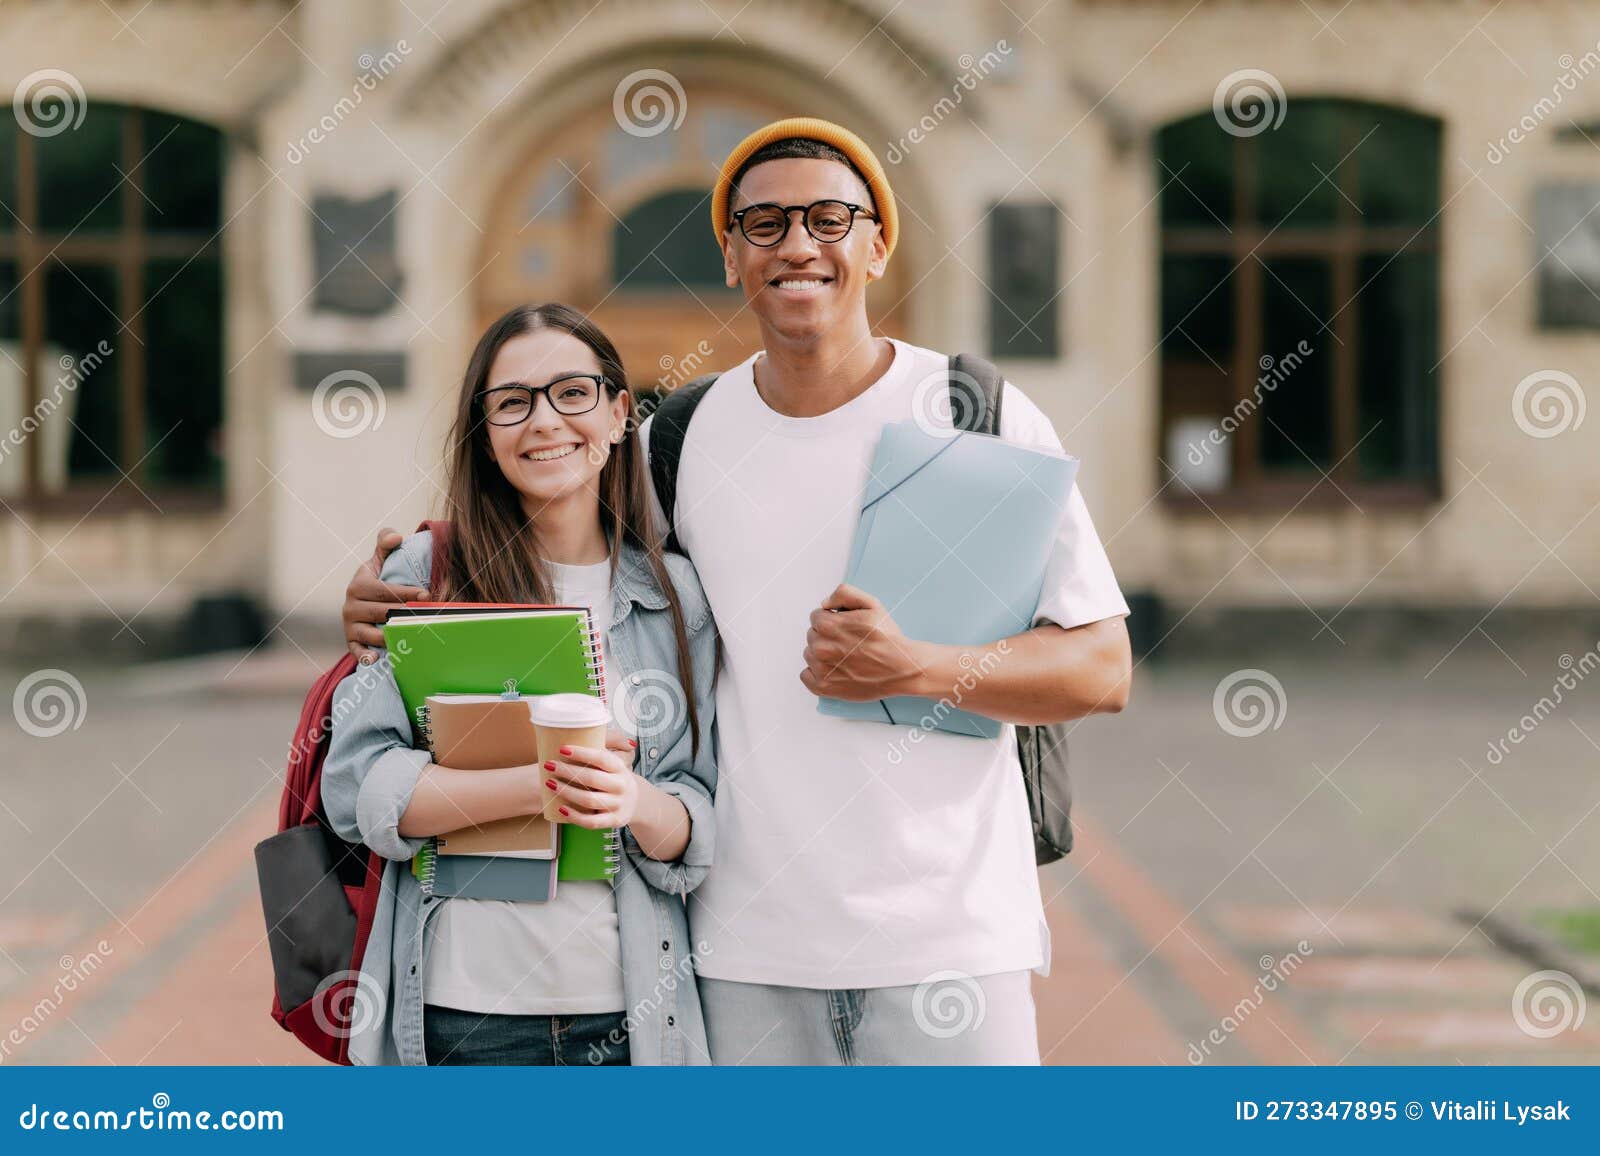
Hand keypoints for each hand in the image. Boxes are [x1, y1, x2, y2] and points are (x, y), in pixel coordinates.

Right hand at [344, 526, 424, 663]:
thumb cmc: (376, 580)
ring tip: (410, 637)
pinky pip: (357, 651)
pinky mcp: (351, 642)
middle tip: (425, 617)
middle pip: (381, 613)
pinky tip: (376, 659)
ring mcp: (350, 626)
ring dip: (391, 636)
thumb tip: (397, 536)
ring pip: (372, 633)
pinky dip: (364, 656)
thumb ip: (385, 543)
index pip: (384, 590)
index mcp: (358, 585)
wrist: (363, 602)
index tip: (427, 595)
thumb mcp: (378, 560)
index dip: (406, 592)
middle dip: (404, 615)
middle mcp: (350, 606)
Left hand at [543, 742, 641, 828]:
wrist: (635, 802)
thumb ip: (603, 744)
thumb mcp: (614, 760)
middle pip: (592, 778)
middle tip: (549, 765)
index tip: (562, 748)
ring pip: (589, 800)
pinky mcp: (613, 820)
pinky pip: (591, 822)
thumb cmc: (615, 778)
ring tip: (550, 784)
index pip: (602, 758)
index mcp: (620, 767)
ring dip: (567, 792)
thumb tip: (584, 724)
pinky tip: (562, 808)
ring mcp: (617, 804)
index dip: (582, 753)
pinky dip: (575, 816)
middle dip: (568, 771)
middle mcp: (621, 785)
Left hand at [799, 583, 927, 700]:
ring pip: (809, 654)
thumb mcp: (871, 604)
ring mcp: (821, 669)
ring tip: (845, 657)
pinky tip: (836, 670)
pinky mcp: (823, 687)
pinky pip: (806, 675)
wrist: (902, 668)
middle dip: (827, 636)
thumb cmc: (887, 638)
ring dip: (822, 654)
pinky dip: (817, 673)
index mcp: (828, 626)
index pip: (816, 617)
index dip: (832, 619)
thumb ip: (844, 594)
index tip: (846, 627)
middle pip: (812, 635)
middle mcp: (821, 648)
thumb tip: (824, 604)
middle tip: (849, 643)